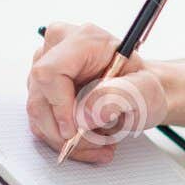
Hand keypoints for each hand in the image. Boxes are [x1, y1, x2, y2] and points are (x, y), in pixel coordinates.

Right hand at [26, 22, 167, 162]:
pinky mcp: (41, 89)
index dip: (59, 107)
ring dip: (67, 140)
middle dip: (66, 132)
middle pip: (41, 98)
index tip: (76, 130)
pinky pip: (41, 123)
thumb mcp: (146, 91)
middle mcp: (58, 49)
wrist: (141, 93)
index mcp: (84, 40)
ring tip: (100, 143)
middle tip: (97, 144)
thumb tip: (86, 115)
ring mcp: (45, 68)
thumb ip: (121, 96)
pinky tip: (89, 143)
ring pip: (38, 115)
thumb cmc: (144, 88)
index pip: (51, 72)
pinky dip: (63, 140)